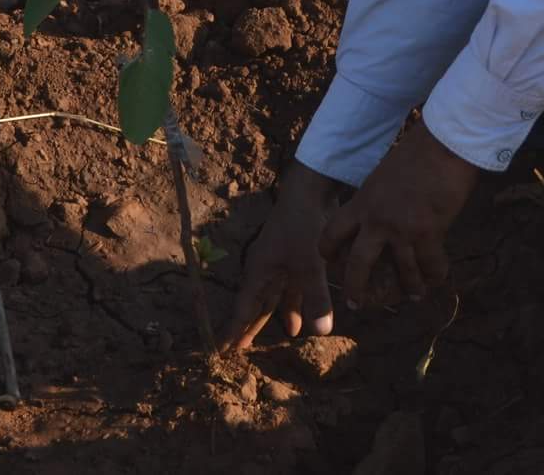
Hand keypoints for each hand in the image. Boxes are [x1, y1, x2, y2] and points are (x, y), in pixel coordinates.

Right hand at [226, 164, 340, 350]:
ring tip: (286, 336)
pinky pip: (292, 287)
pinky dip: (296, 302)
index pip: (243, 308)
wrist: (310, 192)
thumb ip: (316, 297)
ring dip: (278, 315)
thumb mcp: (310, 264)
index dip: (234, 330)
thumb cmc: (302, 226)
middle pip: (256, 304)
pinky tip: (301, 318)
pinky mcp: (297, 256)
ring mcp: (281, 262)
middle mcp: (266, 269)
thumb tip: (322, 333)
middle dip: (250, 326)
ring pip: (275, 296)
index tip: (222, 350)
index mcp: (259, 271)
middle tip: (239, 349)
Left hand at [319, 124, 477, 311]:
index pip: (334, 231)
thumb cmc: (417, 153)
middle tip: (354, 304)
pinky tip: (437, 278)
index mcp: (362, 202)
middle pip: (358, 265)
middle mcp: (377, 220)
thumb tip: (383, 212)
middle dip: (355, 289)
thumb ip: (379, 198)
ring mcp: (402, 230)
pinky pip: (430, 265)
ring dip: (409, 287)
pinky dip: (435, 274)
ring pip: (402, 272)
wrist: (442, 146)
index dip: (329, 249)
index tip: (331, 261)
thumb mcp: (384, 175)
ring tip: (413, 295)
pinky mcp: (428, 234)